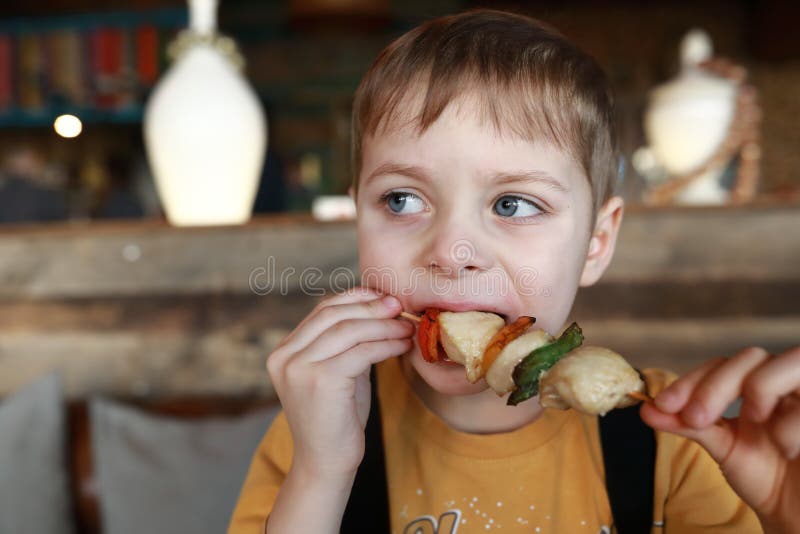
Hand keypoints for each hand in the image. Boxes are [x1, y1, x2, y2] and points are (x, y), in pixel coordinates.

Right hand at [266, 287, 413, 480]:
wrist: (326, 463)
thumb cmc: (337, 418)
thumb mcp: (337, 371)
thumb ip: (345, 343)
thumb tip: (378, 308)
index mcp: (283, 351)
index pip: (322, 310)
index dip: (355, 299)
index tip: (383, 297)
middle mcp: (285, 356)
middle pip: (334, 316)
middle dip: (371, 308)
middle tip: (400, 306)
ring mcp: (298, 368)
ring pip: (349, 331)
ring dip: (384, 325)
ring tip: (407, 327)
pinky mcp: (320, 380)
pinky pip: (361, 352)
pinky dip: (385, 345)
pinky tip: (401, 345)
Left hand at [640, 346, 799, 533]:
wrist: (797, 512)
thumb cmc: (765, 476)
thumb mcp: (722, 447)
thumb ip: (688, 424)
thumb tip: (646, 409)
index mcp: (756, 387)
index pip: (721, 365)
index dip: (691, 380)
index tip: (662, 405)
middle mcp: (784, 385)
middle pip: (750, 357)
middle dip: (716, 384)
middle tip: (695, 418)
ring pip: (792, 360)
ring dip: (761, 387)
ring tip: (751, 420)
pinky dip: (792, 420)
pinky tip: (784, 447)